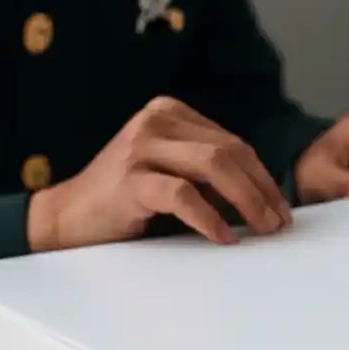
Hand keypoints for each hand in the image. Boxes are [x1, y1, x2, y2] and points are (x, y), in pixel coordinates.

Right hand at [28, 97, 290, 250]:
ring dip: (247, 201)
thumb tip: (266, 197)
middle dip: (261, 190)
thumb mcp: (170, 171)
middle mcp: (156, 121)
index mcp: (170, 113)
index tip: (281, 208)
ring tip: (262, 229)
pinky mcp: (130, 179)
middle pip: (229, 152)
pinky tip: (224, 236)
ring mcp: (141, 147)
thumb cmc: (126, 200)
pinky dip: (210, 217)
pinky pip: (183, 194)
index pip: (233, 143)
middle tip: (278, 222)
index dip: (263, 177)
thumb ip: (208, 171)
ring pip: (213, 166)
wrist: (67, 218)